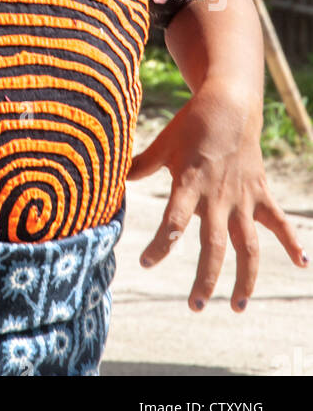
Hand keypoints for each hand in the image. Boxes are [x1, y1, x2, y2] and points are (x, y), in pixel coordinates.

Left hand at [127, 81, 308, 311]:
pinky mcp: (260, 194)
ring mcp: (242, 199)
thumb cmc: (191, 125)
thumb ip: (141, 165)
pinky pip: (279, 222)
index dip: (161, 244)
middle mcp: (217, 197)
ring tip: (236, 306)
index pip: (174, 221)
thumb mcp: (163, 144)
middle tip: (194, 306)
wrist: (229, 105)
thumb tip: (116, 178)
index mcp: (190, 184)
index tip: (146, 263)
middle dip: (205, 278)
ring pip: (247, 246)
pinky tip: (302, 264)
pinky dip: (292, 242)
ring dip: (245, 278)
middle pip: (213, 246)